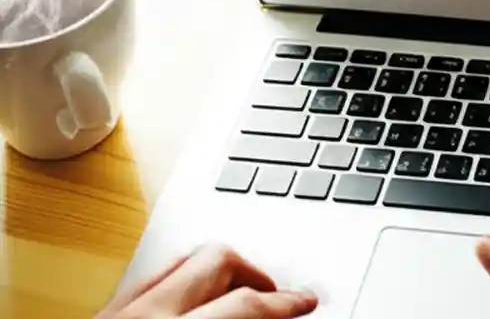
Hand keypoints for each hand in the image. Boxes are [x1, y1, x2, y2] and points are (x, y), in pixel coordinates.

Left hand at [96, 244, 316, 318]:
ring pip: (182, 260)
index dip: (286, 303)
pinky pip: (150, 277)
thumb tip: (272, 316)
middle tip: (274, 297)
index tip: (306, 302)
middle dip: (254, 273)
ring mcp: (118, 311)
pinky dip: (180, 280)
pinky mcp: (101, 314)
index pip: (246, 305)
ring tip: (236, 292)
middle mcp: (147, 314)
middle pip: (217, 259)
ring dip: (218, 272)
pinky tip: (192, 298)